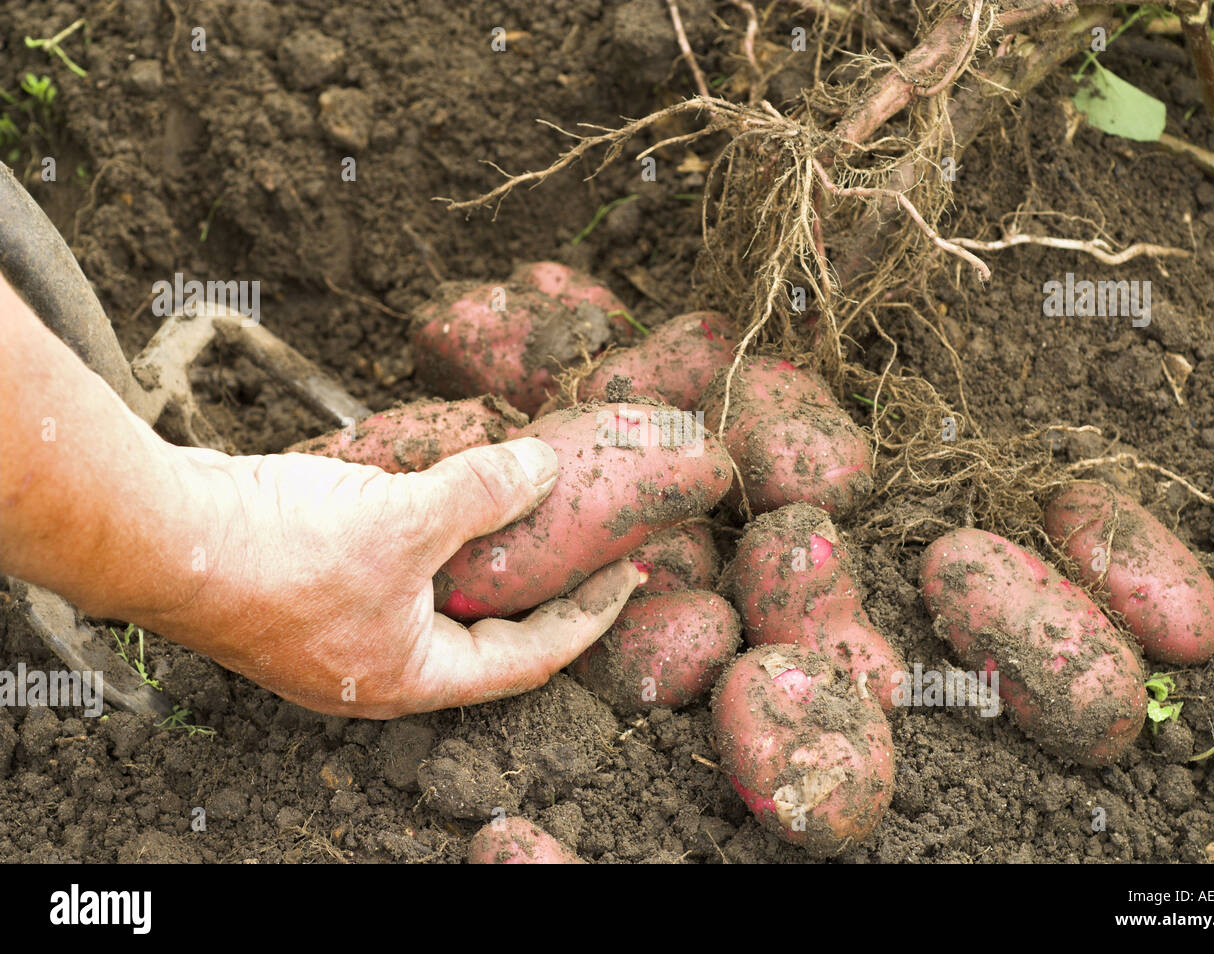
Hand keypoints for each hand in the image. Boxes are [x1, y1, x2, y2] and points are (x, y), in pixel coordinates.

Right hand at [150, 437, 641, 717]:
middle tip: (582, 540)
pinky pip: (390, 567)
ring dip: (479, 552)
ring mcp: (339, 631)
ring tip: (522, 505)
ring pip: (434, 595)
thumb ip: (483, 492)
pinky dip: (426, 532)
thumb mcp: (405, 518)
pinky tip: (442, 486)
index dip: (586, 617)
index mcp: (412, 675)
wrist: (157, 532)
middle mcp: (378, 666)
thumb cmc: (277, 551)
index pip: (528, 659)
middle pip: (484, 633)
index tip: (627, 575)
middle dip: (536, 585)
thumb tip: (546, 468)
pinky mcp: (309, 589)